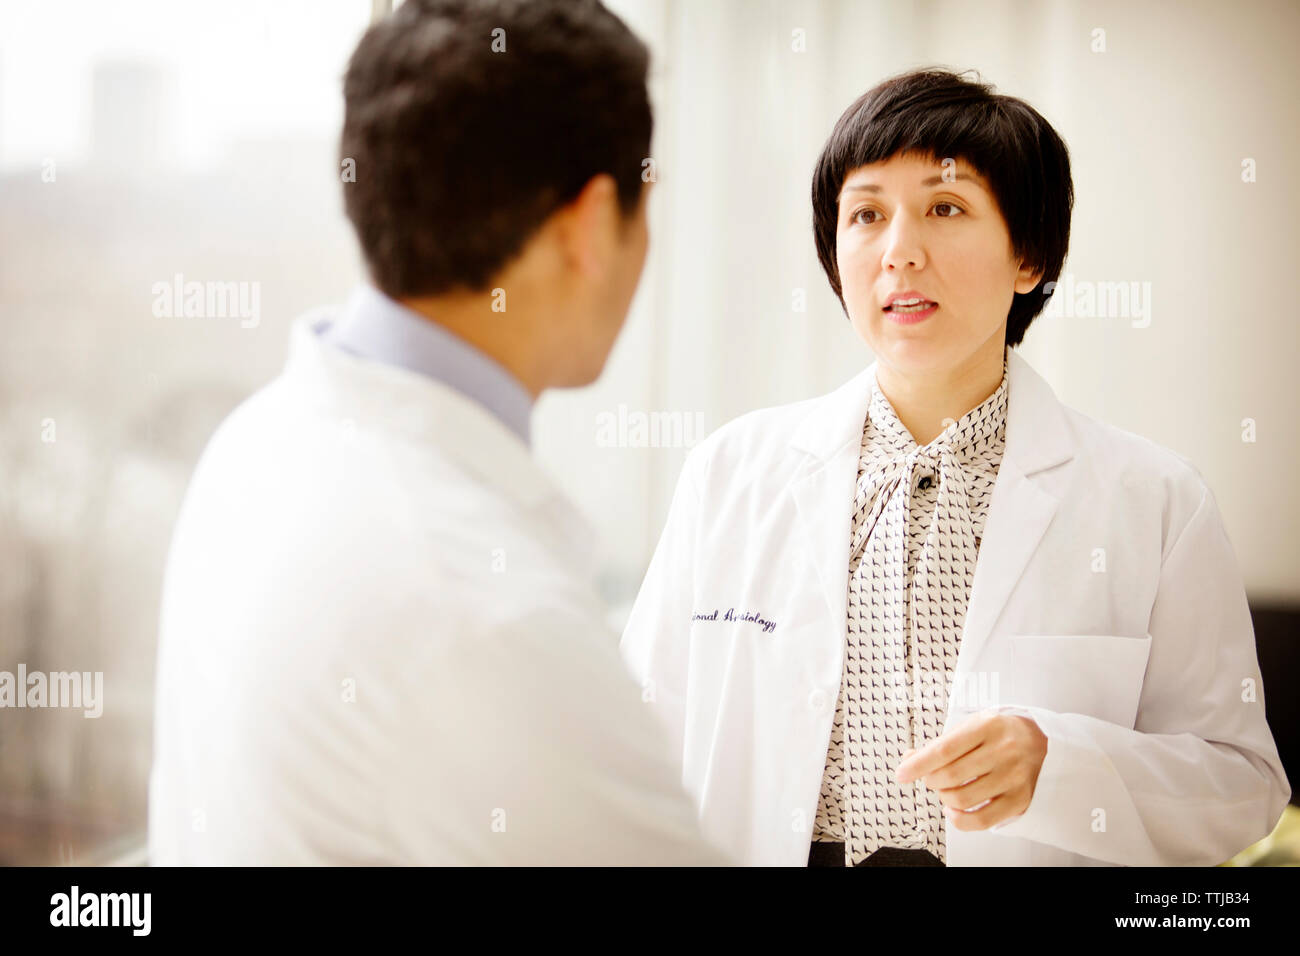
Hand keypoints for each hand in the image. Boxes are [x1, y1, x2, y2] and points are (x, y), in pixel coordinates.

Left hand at [894, 711, 1047, 830]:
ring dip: (944, 799)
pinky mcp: (1020, 800)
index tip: (901, 773)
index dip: (918, 764)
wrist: (1044, 742)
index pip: (944, 750)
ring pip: (962, 799)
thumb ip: (941, 743)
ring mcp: (1013, 777)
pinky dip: (959, 820)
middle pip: (950, 776)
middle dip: (931, 781)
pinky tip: (954, 810)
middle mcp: (1003, 751)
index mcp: (987, 726)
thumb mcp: (972, 727)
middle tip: (930, 778)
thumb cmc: (1000, 733)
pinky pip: (982, 820)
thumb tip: (909, 759)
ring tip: (945, 791)